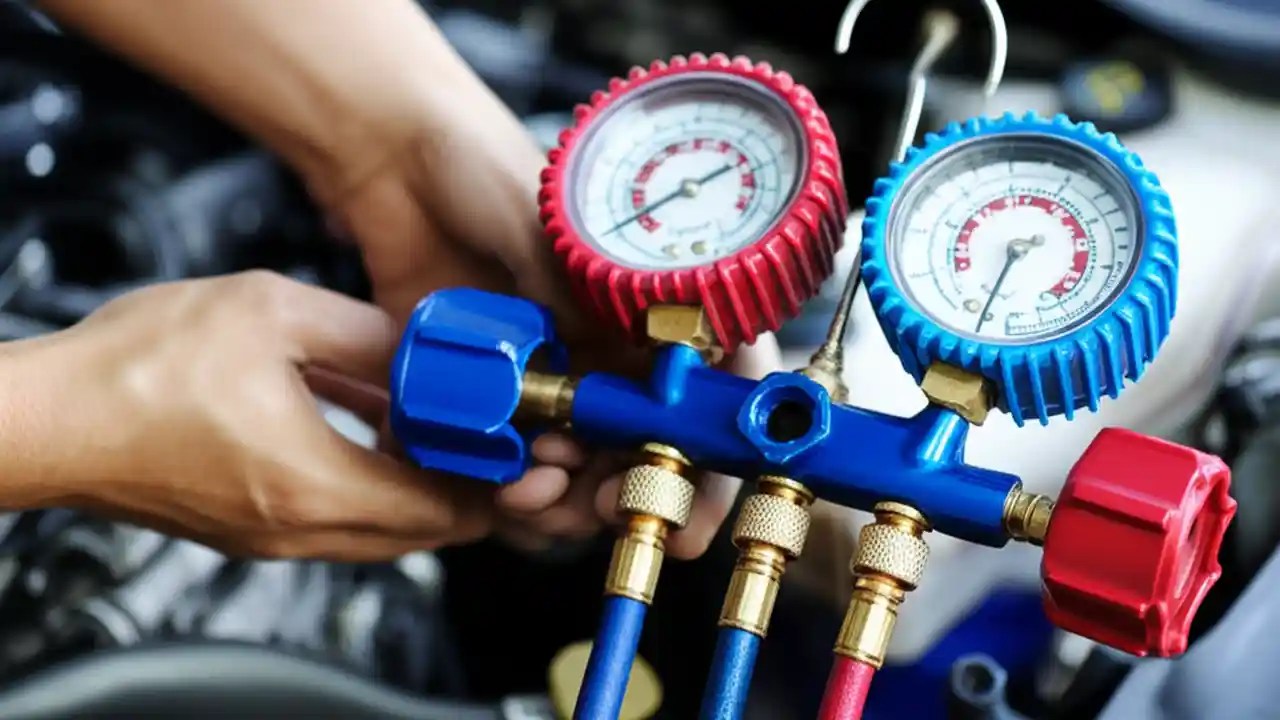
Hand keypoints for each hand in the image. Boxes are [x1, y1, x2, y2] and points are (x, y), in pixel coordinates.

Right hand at [5, 271, 490, 560]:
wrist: (47, 418)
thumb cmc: (135, 369)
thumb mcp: (272, 314)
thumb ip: (363, 330)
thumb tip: (418, 343)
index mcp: (316, 483)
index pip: (445, 509)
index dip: (490, 477)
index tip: (511, 438)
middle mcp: (301, 527)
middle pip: (423, 528)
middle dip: (462, 480)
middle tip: (480, 426)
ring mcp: (273, 536)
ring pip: (383, 527)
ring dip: (414, 478)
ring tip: (425, 416)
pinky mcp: (250, 528)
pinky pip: (338, 517)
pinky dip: (368, 480)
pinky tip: (363, 421)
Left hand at [322, 85, 788, 557]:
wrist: (395, 162)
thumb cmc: (482, 164)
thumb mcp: (545, 219)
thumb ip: (578, 289)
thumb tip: (610, 346)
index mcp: (653, 301)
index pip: (720, 383)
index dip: (720, 450)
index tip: (699, 499)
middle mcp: (614, 347)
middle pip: (653, 445)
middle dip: (632, 489)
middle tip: (604, 507)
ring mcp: (556, 376)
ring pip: (585, 468)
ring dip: (568, 497)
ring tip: (536, 487)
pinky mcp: (496, 395)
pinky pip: (515, 464)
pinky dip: (513, 488)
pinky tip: (501, 482)